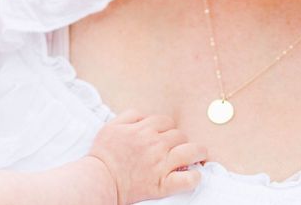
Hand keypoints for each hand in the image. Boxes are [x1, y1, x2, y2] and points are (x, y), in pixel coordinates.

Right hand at [88, 109, 205, 204]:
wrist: (100, 179)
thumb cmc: (103, 154)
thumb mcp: (111, 126)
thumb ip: (129, 116)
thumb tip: (145, 116)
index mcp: (143, 130)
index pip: (166, 121)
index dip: (167, 126)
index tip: (165, 134)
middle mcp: (155, 145)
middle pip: (179, 135)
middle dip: (179, 139)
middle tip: (177, 146)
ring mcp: (161, 164)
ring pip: (191, 152)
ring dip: (198, 153)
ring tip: (200, 156)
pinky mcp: (163, 184)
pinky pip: (188, 180)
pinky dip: (195, 178)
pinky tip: (194, 175)